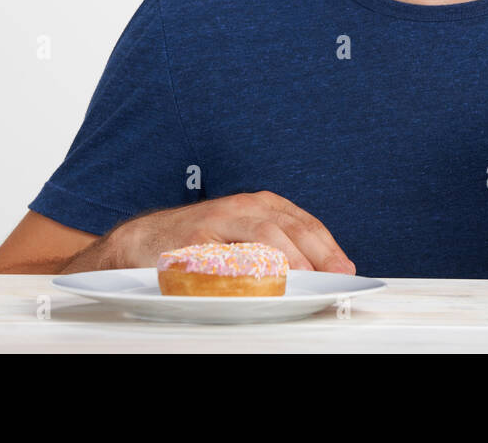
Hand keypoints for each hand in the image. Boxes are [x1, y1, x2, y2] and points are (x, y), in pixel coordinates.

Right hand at [109, 191, 356, 273]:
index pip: (303, 223)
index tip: (345, 268)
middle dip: (317, 254)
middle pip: (289, 227)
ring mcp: (218, 223)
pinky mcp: (196, 242)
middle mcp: (241, 208)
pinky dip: (249, 269)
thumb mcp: (243, 233)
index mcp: (259, 205)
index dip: (327, 246)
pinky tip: (264, 282)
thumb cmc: (198, 239)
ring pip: (263, 236)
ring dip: (289, 259)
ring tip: (307, 279)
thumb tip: (318, 271)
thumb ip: (276, 245)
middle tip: (334, 276)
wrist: (142, 241)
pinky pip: (227, 256)